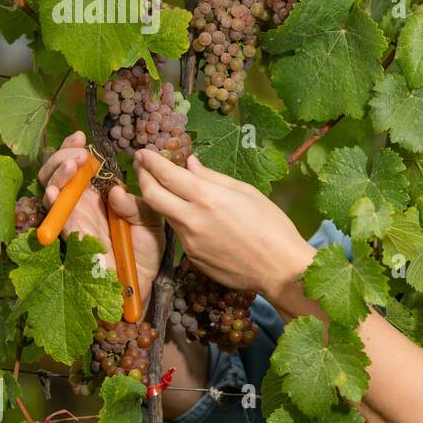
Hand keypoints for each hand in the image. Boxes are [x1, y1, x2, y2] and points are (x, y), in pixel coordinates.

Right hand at [38, 131, 165, 312]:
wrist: (141, 282)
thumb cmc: (145, 249)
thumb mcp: (151, 220)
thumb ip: (136, 204)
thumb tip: (115, 192)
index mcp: (101, 194)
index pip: (81, 166)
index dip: (75, 150)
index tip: (81, 137)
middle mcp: (83, 202)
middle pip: (60, 172)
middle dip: (64, 156)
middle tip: (79, 152)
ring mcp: (74, 217)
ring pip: (52, 188)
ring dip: (58, 172)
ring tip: (73, 165)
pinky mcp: (71, 235)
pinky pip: (56, 216)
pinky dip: (53, 201)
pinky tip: (56, 190)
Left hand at [132, 148, 313, 299]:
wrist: (280, 270)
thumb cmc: (273, 227)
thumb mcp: (247, 193)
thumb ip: (213, 178)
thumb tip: (190, 164)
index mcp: (208, 198)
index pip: (167, 174)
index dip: (151, 161)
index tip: (143, 152)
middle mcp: (192, 219)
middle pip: (152, 195)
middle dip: (143, 177)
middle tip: (142, 167)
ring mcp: (189, 242)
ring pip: (167, 215)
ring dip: (164, 200)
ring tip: (172, 190)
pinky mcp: (193, 258)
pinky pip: (181, 234)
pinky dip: (183, 222)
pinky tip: (199, 220)